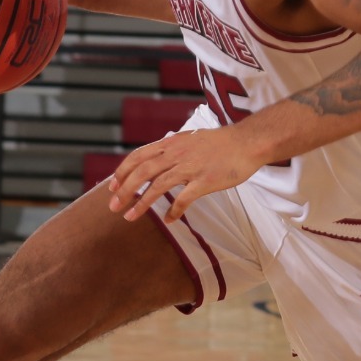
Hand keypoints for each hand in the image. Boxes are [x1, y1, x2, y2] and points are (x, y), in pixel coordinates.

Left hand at [106, 125, 266, 222]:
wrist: (247, 142)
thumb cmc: (221, 143)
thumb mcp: (189, 139)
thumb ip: (171, 148)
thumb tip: (155, 159)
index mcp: (171, 143)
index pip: (138, 156)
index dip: (122, 172)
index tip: (112, 187)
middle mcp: (176, 154)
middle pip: (142, 171)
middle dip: (124, 190)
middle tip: (113, 206)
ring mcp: (190, 167)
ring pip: (157, 186)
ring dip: (141, 203)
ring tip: (130, 217)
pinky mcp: (205, 181)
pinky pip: (184, 199)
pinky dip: (174, 211)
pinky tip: (170, 221)